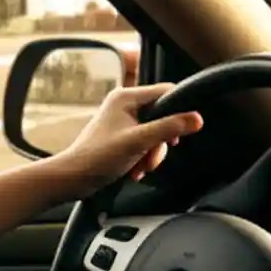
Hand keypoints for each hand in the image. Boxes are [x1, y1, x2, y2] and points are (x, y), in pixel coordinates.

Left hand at [53, 83, 203, 196]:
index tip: (183, 131)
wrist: (73, 179)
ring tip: (141, 168)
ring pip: (154, 133)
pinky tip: (134, 171)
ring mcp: (121, 121)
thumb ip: (168, 128)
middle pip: (161, 116)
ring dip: (151, 154)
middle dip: (161, 142)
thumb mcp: (139, 141)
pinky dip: (142, 158)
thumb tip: (197, 118)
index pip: (165, 92)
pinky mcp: (120, 137)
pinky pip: (143, 143)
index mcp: (126, 97)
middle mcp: (124, 105)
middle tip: (152, 158)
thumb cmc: (98, 157)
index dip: (178, 110)